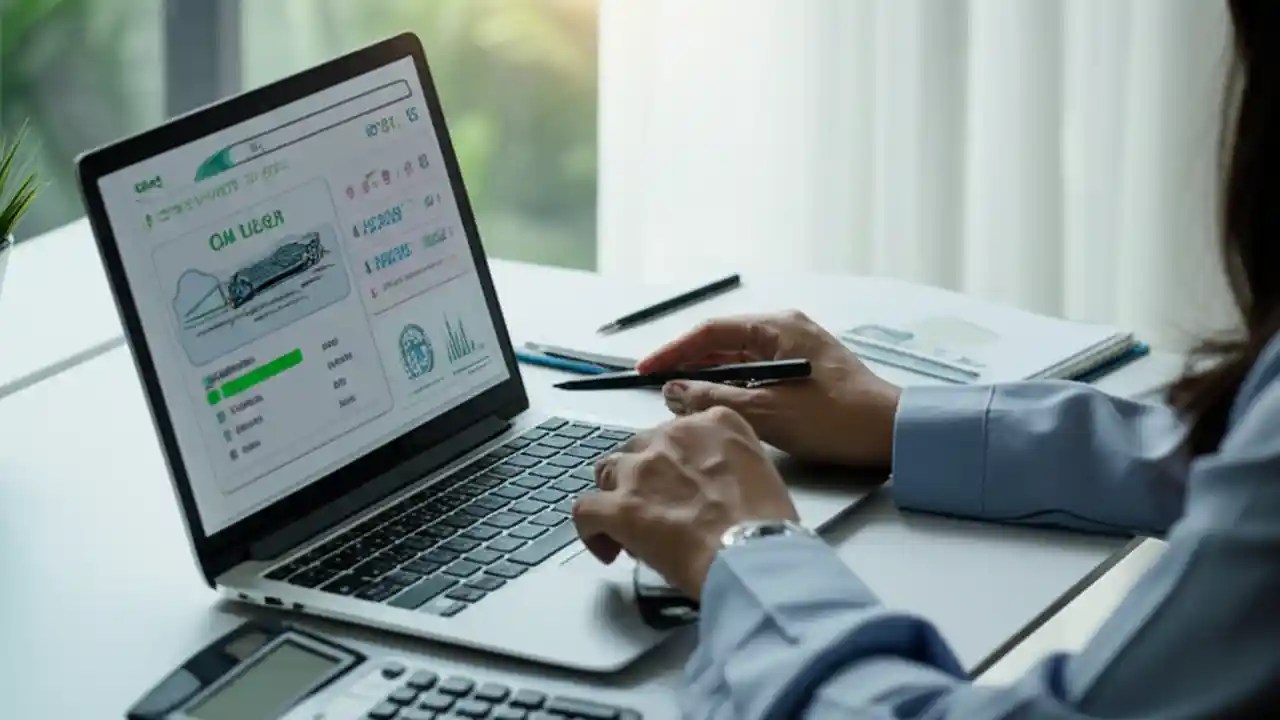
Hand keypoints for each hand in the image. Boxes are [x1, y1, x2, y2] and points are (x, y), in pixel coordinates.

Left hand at [572, 407, 797, 599]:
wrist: (753, 551)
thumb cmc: (769, 523)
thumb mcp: (763, 470)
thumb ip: (731, 463)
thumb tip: (713, 488)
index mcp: (714, 423)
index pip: (679, 431)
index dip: (675, 460)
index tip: (682, 484)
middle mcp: (672, 436)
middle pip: (640, 447)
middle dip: (643, 476)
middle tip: (659, 508)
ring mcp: (641, 470)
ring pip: (608, 471)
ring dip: (616, 494)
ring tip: (628, 524)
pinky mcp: (619, 507)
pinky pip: (585, 510)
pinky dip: (592, 531)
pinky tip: (608, 548)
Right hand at [637, 311, 901, 466]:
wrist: (896, 435)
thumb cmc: (838, 419)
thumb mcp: (768, 412)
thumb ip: (714, 399)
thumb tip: (673, 391)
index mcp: (778, 328)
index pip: (710, 331)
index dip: (673, 351)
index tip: (645, 370)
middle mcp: (786, 332)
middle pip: (722, 343)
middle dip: (687, 366)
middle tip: (655, 388)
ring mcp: (796, 352)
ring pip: (737, 361)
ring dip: (708, 380)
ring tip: (677, 401)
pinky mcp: (803, 375)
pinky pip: (755, 375)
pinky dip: (731, 389)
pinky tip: (715, 409)